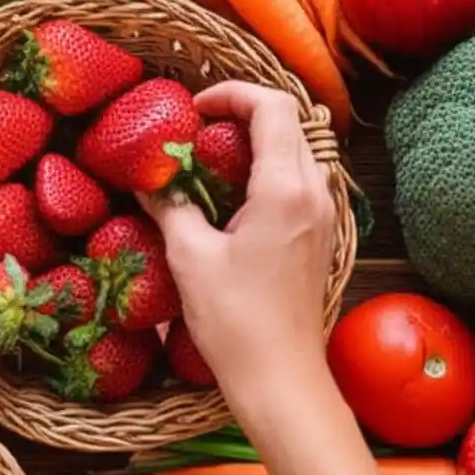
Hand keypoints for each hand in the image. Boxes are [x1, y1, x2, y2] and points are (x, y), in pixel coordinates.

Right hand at [140, 81, 336, 400]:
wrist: (280, 380)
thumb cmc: (236, 323)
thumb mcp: (190, 258)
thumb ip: (171, 208)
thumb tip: (149, 182)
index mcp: (285, 189)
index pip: (271, 106)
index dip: (231, 95)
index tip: (195, 110)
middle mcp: (316, 194)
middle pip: (288, 124)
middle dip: (242, 117)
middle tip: (197, 135)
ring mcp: (325, 217)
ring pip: (297, 153)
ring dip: (257, 146)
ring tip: (212, 166)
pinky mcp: (322, 239)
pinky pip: (300, 185)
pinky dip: (268, 175)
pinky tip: (233, 202)